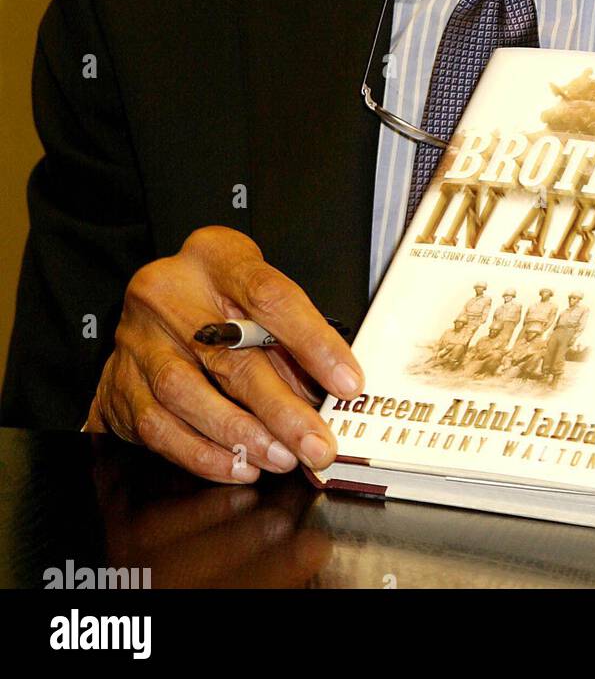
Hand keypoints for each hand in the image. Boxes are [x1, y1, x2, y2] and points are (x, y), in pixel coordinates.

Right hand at [86, 226, 363, 483]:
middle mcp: (168, 292)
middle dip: (282, 409)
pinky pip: (158, 426)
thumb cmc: (214, 296)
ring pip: (187, 393)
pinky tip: (237, 465)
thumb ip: (287, 337)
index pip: (270, 296)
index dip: (313, 342)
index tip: (347, 382)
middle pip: (230, 354)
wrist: (149, 303)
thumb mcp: (253, 292)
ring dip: (241, 435)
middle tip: (317, 443)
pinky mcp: (118, 381)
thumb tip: (329, 394)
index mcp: (214, 257)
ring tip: (280, 457)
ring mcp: (138, 338)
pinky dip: (202, 453)